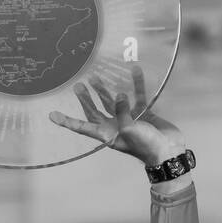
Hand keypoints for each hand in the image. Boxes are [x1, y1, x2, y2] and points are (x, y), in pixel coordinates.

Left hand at [49, 63, 185, 166]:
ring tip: (95, 76)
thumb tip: (118, 93)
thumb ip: (121, 111)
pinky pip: (138, 95)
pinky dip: (137, 84)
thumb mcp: (129, 129)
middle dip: (86, 99)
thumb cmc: (146, 146)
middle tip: (78, 85)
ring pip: (113, 102)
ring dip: (105, 90)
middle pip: (96, 111)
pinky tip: (135, 70)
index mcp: (106, 134)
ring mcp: (129, 119)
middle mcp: (115, 126)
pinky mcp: (144, 113)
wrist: (169, 152)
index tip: (52, 115)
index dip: (67, 121)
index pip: (82, 127)